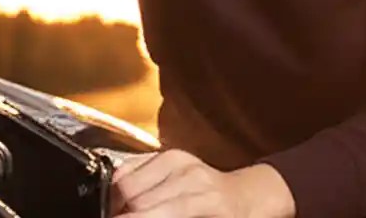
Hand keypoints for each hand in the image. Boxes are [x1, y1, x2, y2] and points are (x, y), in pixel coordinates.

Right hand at [109, 149, 294, 217]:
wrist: (250, 197)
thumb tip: (135, 217)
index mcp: (204, 200)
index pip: (150, 210)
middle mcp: (189, 174)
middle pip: (133, 195)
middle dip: (119, 211)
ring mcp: (177, 160)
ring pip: (126, 180)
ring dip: (115, 201)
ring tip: (115, 212)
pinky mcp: (167, 153)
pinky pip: (130, 166)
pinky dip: (119, 184)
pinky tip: (121, 199)